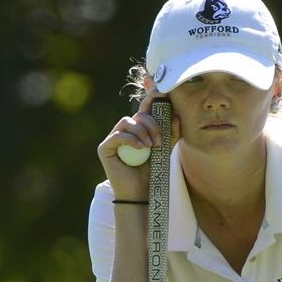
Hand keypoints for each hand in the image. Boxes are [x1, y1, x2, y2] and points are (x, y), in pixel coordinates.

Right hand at [97, 84, 179, 199]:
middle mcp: (125, 130)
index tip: (159, 89)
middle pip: (139, 115)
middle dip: (152, 125)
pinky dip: (131, 140)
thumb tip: (177, 116)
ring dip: (142, 132)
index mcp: (139, 128)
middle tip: (159, 142)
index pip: (145, 108)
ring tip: (150, 147)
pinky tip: (141, 149)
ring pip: (128, 122)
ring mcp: (113, 138)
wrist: (141, 192)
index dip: (151, 96)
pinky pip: (118, 135)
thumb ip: (171, 133)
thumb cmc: (152, 171)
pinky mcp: (105, 147)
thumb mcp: (165, 149)